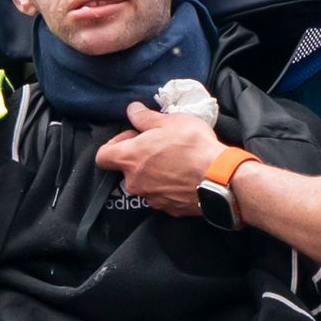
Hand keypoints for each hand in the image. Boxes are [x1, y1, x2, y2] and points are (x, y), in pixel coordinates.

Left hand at [93, 103, 224, 215]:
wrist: (219, 179)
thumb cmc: (191, 145)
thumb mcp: (169, 121)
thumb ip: (145, 117)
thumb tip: (131, 110)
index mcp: (129, 159)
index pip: (102, 156)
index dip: (114, 144)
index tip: (133, 137)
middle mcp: (134, 182)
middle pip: (126, 170)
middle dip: (139, 158)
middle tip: (159, 146)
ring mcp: (151, 198)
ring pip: (144, 183)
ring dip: (154, 173)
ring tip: (176, 161)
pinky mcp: (168, 210)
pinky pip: (162, 195)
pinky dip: (168, 187)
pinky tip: (185, 176)